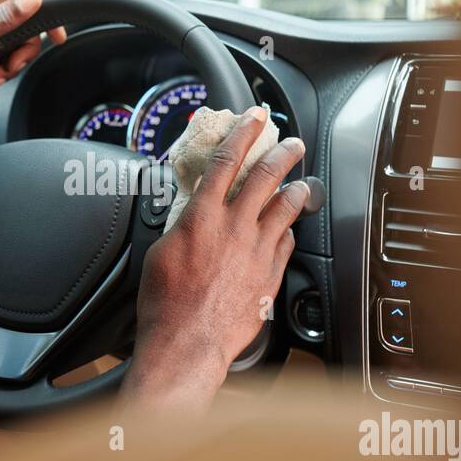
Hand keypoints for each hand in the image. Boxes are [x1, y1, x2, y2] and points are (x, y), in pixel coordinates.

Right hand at [121, 107, 309, 414]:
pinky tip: (287, 230)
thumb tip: (190, 215)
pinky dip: (287, 231)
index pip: (227, 161)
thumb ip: (182, 226)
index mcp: (203, 216)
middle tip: (291, 142)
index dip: (242, 133)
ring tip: (300, 183)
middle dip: (282, 153)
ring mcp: (257, 251)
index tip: (254, 118)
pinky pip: (286, 243)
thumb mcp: (160, 252)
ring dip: (295, 189)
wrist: (187, 343)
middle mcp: (235, 227)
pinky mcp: (270, 275)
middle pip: (266, 176)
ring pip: (286, 208)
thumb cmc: (166, 304)